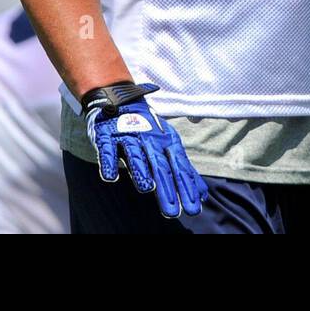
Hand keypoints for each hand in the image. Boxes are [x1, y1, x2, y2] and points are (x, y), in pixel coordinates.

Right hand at [83, 82, 207, 218]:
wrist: (120, 100)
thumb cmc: (148, 130)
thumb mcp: (168, 146)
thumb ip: (182, 170)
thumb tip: (202, 195)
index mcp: (167, 142)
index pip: (179, 166)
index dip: (187, 186)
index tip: (194, 207)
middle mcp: (150, 139)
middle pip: (160, 165)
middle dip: (167, 188)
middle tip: (173, 211)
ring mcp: (128, 135)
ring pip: (135, 155)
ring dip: (140, 171)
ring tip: (146, 188)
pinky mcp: (107, 135)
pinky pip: (107, 150)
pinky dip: (108, 163)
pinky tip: (111, 177)